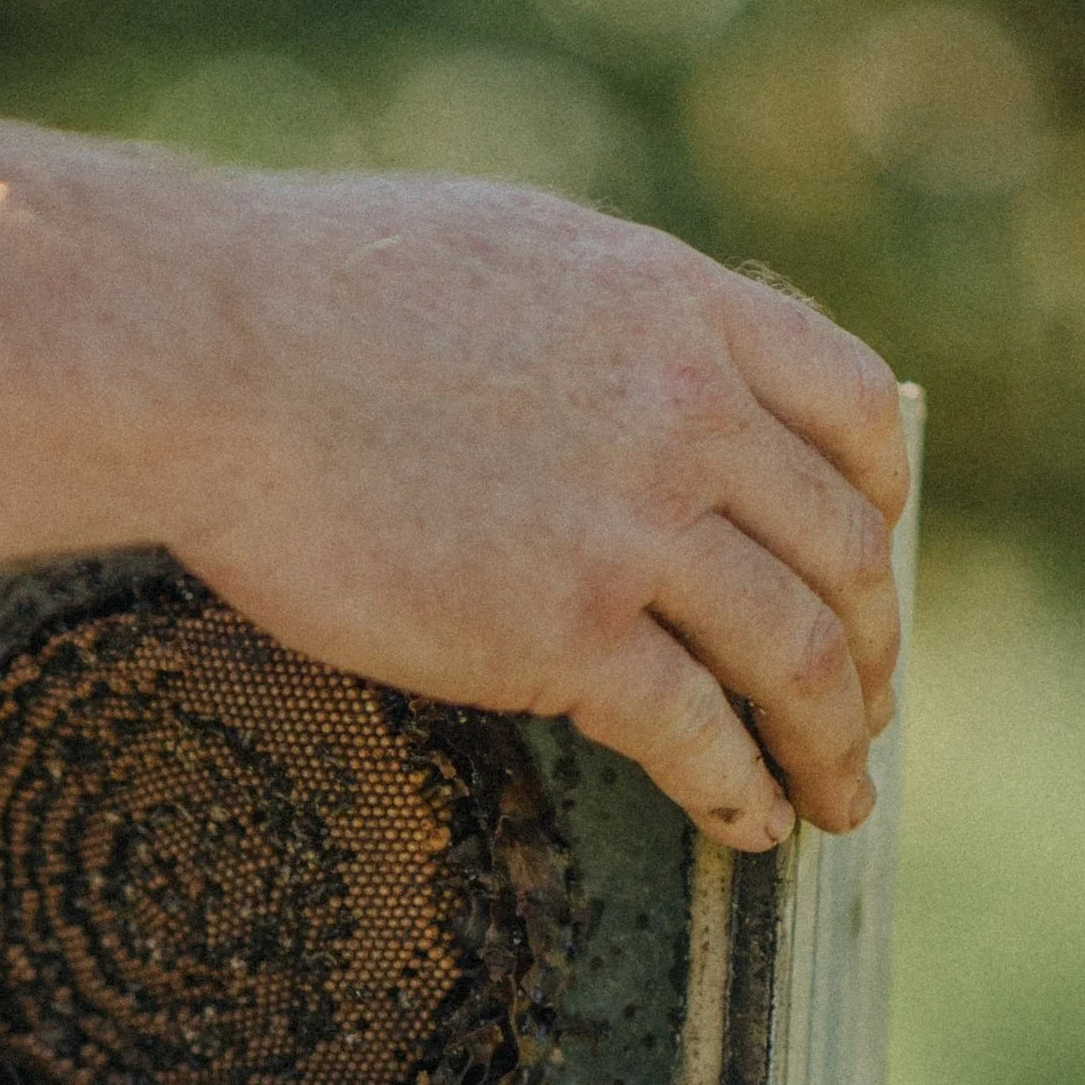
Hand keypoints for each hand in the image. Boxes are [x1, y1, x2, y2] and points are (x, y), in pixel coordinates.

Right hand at [158, 173, 908, 849]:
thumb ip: (610, 326)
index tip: (869, 568)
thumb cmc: (313, 300)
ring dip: (829, 745)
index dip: (878, 507)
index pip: (853, 410)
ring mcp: (631, 526)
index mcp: (679, 308)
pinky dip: (741, 791)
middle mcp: (687, 412)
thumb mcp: (512, 257)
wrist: (207, 353)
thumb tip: (636, 383)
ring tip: (834, 800)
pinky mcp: (563, 631)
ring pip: (796, 656)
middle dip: (872, 651)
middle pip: (843, 552)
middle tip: (864, 716)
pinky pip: (695, 733)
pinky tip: (749, 828)